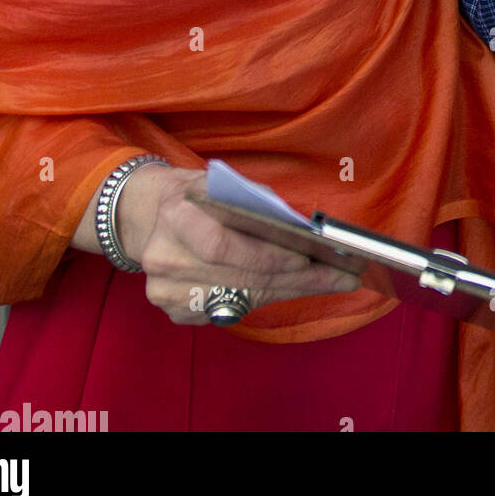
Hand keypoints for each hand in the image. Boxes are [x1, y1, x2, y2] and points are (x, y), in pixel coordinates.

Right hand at [117, 165, 360, 324]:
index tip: (306, 257)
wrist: (151, 214)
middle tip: (343, 275)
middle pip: (241, 277)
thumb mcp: (222, 183)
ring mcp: (166, 292)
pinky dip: (268, 298)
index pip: (221, 247)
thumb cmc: (197, 194)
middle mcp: (164, 260)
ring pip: (243, 298)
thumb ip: (256, 204)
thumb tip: (304, 228)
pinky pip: (232, 309)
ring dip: (292, 290)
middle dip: (299, 277)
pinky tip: (298, 288)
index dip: (265, 256)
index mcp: (175, 218)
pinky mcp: (176, 312)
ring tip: (334, 282)